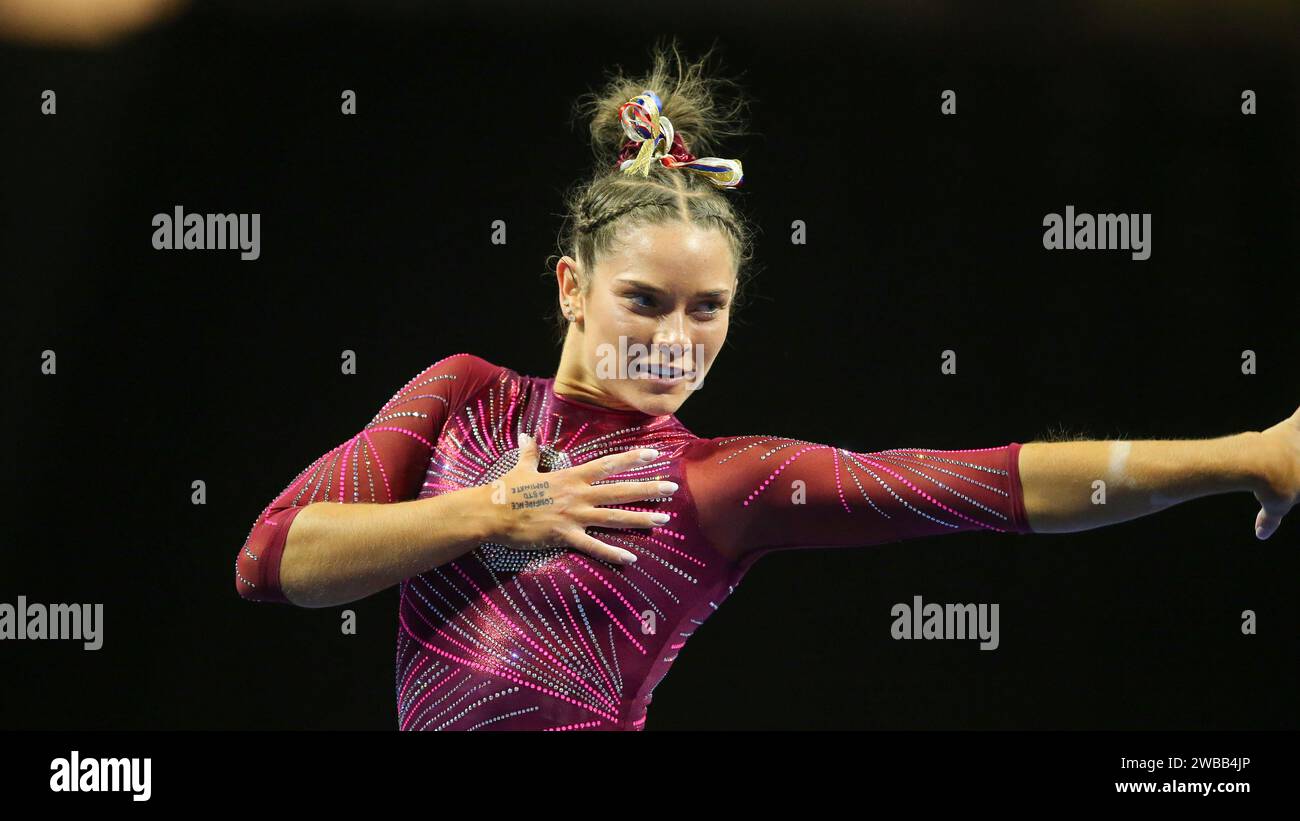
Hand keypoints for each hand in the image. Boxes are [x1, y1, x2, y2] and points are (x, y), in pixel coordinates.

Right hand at [485, 432, 677, 563]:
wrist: (490, 513)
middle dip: (648, 489)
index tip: (654, 454)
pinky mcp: (565, 536)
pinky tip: (631, 557)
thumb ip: (530, 452)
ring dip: (640, 518)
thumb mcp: (521, 467)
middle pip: (620, 490)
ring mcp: (573, 516)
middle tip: (672, 488)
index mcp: (570, 477)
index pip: (607, 464)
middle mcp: (578, 495)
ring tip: (663, 519)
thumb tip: (526, 435)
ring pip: (614, 517)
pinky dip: (613, 552)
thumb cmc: (506, 489)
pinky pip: (593, 546)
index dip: (632, 459)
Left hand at [1252, 405, 1299, 539]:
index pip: (1299, 487)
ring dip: (1298, 436)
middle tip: (1293, 463)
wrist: (1261, 464)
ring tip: (1295, 449)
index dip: (1294, 481)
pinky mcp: (1291, 429)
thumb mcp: (1274, 507)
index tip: (1293, 479)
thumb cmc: (1271, 488)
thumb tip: (1261, 534)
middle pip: (1299, 457)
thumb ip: (1269, 520)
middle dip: (1295, 462)